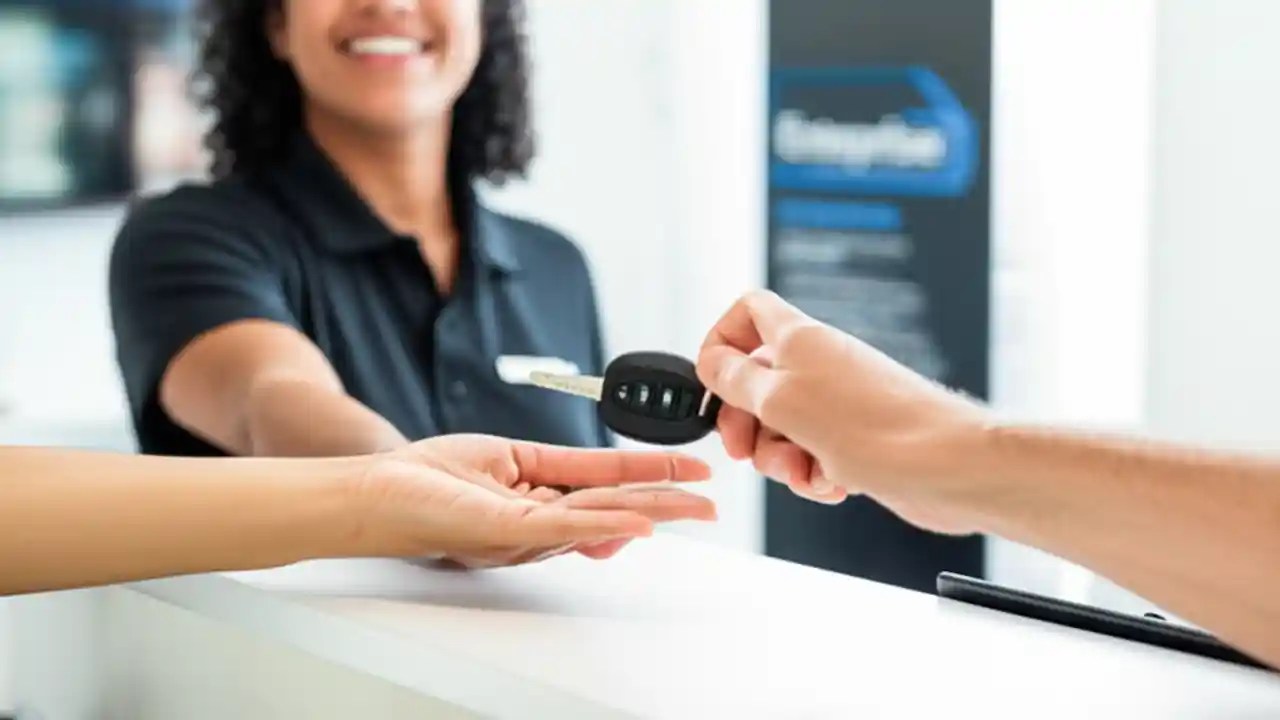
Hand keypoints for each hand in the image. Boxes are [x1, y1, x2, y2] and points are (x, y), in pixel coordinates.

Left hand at [346, 435, 715, 566]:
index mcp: (540, 496)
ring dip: (650, 511)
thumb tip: (605, 487)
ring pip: (600, 518)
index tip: (693, 471)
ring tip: (691, 507)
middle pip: (614, 510)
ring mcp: (524, 529)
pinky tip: (637, 520)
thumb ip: (556, 475)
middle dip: (667, 506)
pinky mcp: (506, 530)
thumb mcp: (506, 461)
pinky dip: (604, 521)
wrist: (376, 492)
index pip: (608, 483)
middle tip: (711, 506)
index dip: (654, 477)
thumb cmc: (428, 478)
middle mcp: (537, 521)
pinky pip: (564, 526)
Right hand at [696, 290, 990, 533]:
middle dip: (744, 422)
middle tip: (743, 450)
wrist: (946, 467)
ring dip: (779, 457)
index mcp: (799, 339)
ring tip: (802, 471)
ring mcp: (839, 402)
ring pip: (782, 426)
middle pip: (756, 382)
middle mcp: (820, 364)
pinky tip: (832, 484)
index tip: (712, 382)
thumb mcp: (779, 399)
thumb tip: (710, 362)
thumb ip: (735, 379)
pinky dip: (812, 473)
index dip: (721, 341)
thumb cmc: (872, 427)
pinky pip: (813, 454)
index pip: (748, 311)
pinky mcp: (858, 438)